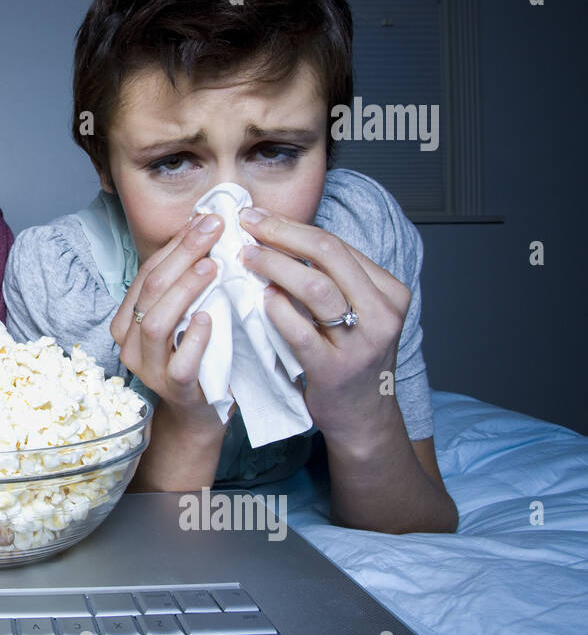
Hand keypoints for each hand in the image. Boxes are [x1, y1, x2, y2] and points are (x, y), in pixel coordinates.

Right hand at [109, 212, 228, 431]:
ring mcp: (148, 368)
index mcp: (126, 320)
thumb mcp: (182, 315)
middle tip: (213, 230)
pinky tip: (208, 318)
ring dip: (185, 291)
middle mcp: (129, 343)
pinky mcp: (174, 389)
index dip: (175, 244)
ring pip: (156, 323)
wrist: (200, 410)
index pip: (147, 274)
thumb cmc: (194, 354)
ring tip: (212, 267)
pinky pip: (180, 363)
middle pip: (151, 291)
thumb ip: (185, 282)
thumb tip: (204, 227)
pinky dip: (194, 339)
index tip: (206, 220)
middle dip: (183, 255)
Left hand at [238, 206, 410, 438]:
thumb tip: (276, 234)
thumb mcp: (356, 313)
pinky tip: (259, 299)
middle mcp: (382, 313)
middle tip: (246, 224)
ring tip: (245, 257)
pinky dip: (276, 310)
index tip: (257, 216)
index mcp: (389, 291)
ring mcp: (362, 343)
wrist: (362, 417)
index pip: (336, 245)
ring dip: (274, 266)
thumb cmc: (349, 357)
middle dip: (281, 234)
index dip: (292, 226)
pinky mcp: (335, 370)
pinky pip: (300, 331)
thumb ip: (331, 279)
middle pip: (328, 255)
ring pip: (316, 288)